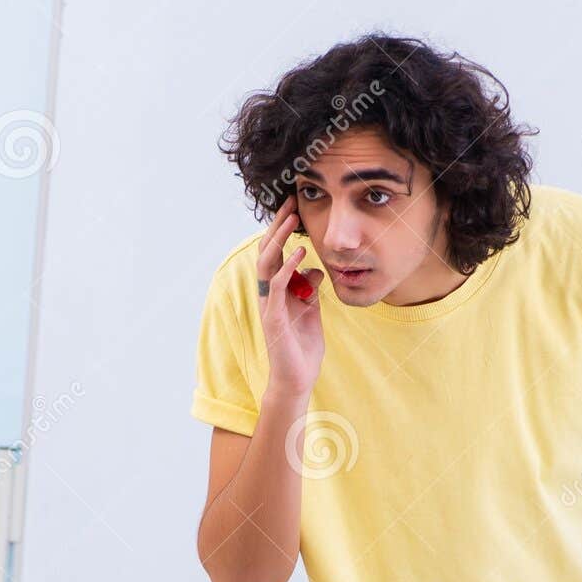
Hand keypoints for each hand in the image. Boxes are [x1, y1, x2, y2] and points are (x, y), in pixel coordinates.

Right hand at [256, 195, 324, 399]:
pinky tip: (300, 254)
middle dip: (277, 226)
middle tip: (290, 202)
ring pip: (266, 263)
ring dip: (278, 240)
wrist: (297, 378)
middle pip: (266, 251)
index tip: (294, 206)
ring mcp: (268, 304)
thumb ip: (310, 288)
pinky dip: (287, 267)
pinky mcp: (273, 317)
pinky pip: (276, 286)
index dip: (282, 230)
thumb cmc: (302, 347)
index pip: (275, 252)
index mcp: (276, 290)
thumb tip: (315, 268)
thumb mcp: (311, 310)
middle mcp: (268, 293)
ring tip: (291, 220)